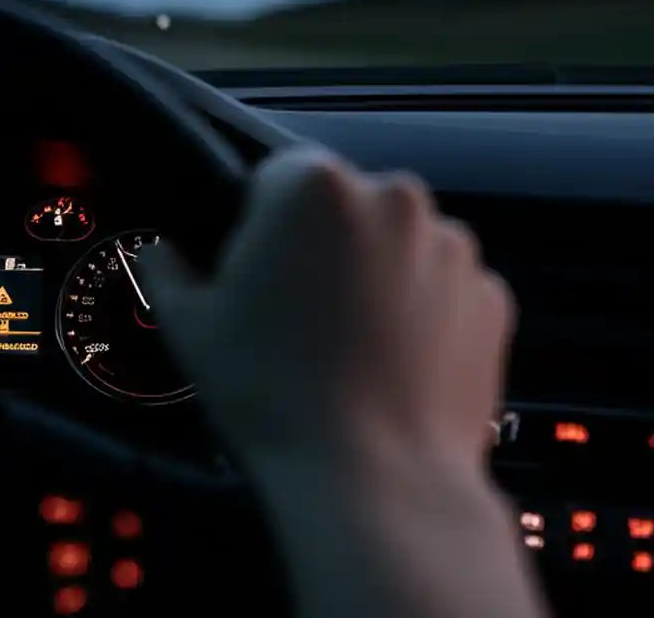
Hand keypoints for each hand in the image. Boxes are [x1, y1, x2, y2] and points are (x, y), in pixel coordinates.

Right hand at [143, 148, 513, 480]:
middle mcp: (394, 198)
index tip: (253, 274)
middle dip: (319, 246)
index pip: (274, 175)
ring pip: (394, 245)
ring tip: (343, 347)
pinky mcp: (491, 298)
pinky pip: (441, 289)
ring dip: (371, 276)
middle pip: (341, 206)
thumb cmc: (274, 394)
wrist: (375, 478)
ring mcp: (453, 248)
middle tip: (295, 315)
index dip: (256, 226)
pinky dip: (418, 313)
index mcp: (313, 186)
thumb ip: (164, 269)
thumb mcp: (189, 327)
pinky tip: (386, 363)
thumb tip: (161, 253)